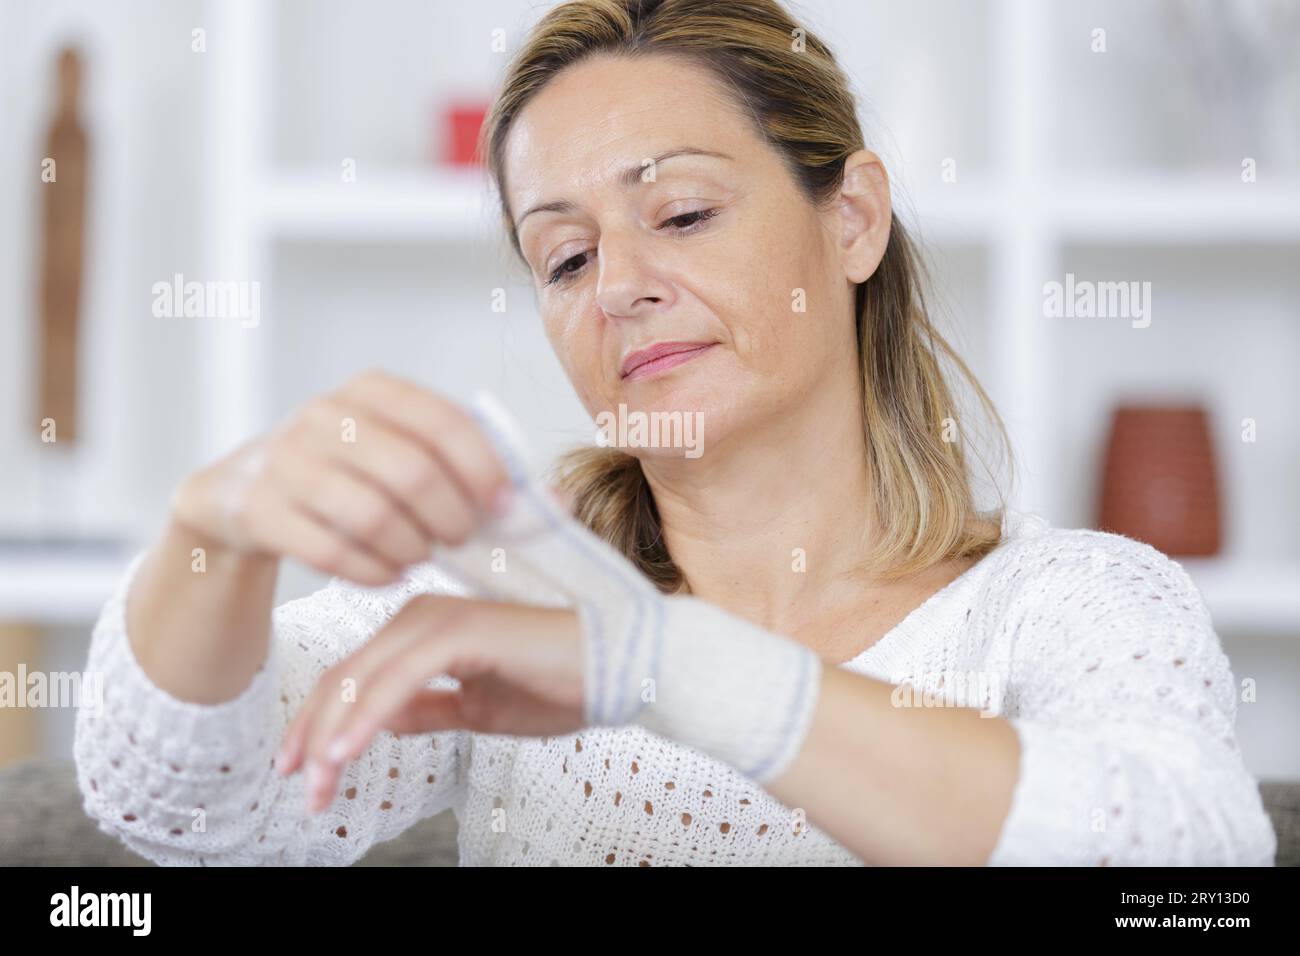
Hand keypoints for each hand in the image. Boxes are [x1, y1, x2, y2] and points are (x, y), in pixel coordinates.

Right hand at [170, 369, 512, 586]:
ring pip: (371, 516)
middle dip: (450, 518)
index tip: (507, 510)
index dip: (486, 471)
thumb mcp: (405, 453)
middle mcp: (324, 415)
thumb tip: (558, 504)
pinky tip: (388, 573)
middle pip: (412, 473)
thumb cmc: (350, 474)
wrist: (243, 493)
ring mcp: (285, 461)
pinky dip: (373, 572)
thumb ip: (477, 472)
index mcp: (372, 390)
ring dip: (411, 549)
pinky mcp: (259, 510)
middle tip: (462, 540)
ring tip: (422, 556)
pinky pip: (332, 553)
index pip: (445, 422)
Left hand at [272, 593, 585, 813]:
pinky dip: (365, 718)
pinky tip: (344, 752)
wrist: (617, 668)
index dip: (319, 725)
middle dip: (313, 737)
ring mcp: (438, 619)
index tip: (300, 772)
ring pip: (361, 679)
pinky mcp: (458, 631)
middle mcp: (421, 615)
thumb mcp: (476, 710)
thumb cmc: (558, 684)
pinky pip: (397, 682)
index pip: (355, 677)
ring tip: (318, 785)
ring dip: (332, 736)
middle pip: (345, 677)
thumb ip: (426, 711)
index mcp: (423, 629)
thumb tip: (378, 725)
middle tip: (302, 790)